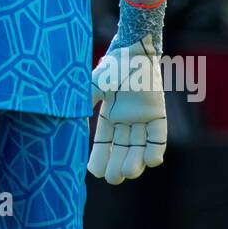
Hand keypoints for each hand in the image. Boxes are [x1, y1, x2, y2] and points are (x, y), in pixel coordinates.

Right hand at [88, 36, 167, 184]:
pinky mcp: (158, 113)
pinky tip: (151, 162)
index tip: (94, 172)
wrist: (134, 49)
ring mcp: (143, 117)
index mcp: (110, 113)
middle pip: (122, 147)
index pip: (104, 141)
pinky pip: (158, 136)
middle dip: (117, 164)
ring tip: (128, 173)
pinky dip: (156, 148)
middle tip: (113, 179)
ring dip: (135, 161)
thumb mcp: (93, 85)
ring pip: (139, 145)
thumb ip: (84, 102)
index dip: (99, 156)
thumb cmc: (112, 65)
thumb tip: (68, 121)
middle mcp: (126, 118)